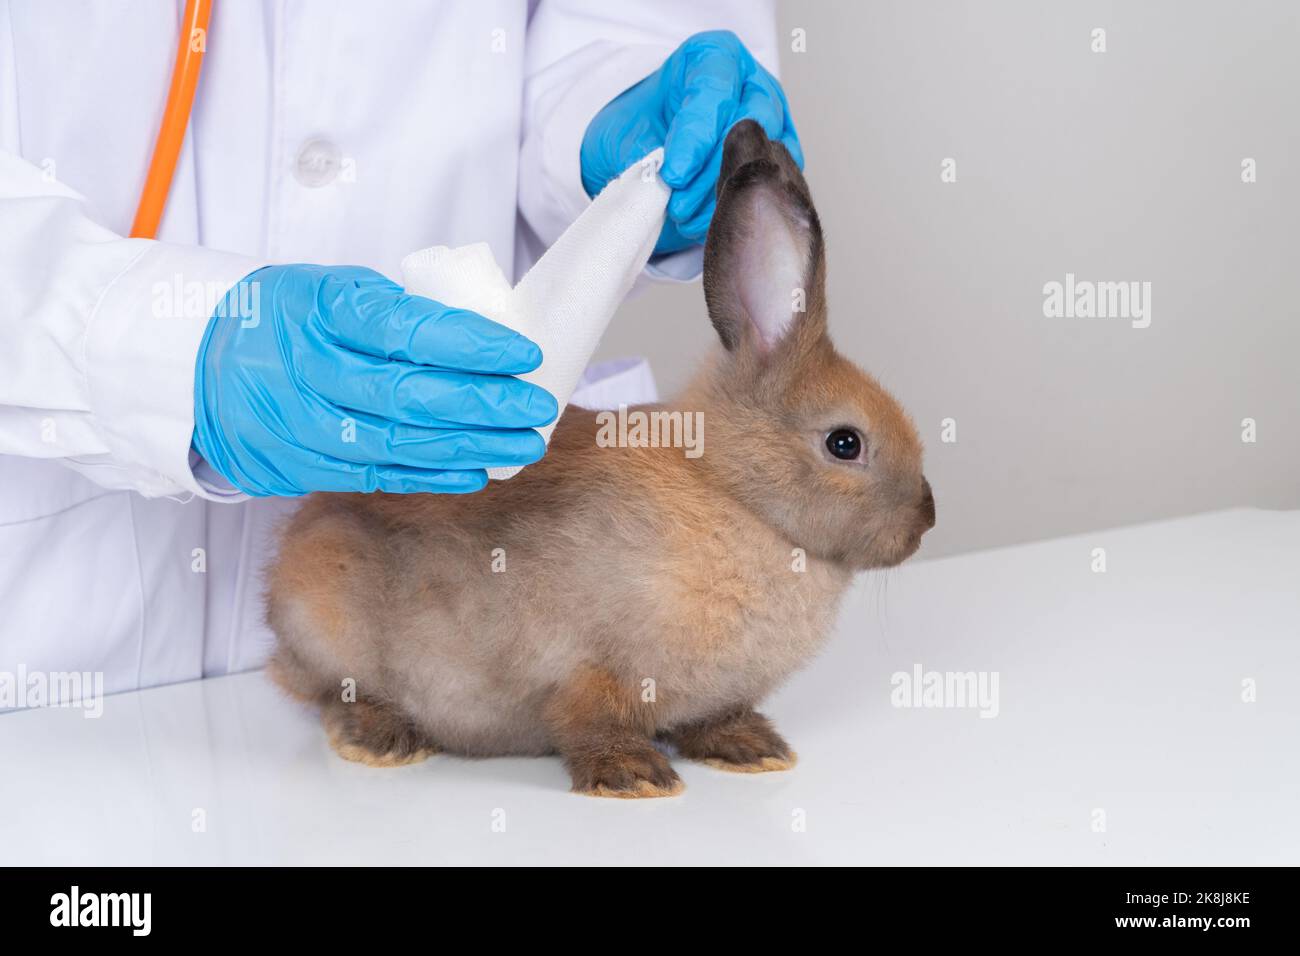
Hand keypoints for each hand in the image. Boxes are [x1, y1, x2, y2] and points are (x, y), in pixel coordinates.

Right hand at [191, 264, 556, 495]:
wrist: (199, 363)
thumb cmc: (287, 318)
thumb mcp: (331, 291)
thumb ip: (396, 315)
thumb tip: (481, 342)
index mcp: (317, 309)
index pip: (403, 330)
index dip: (468, 345)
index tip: (522, 353)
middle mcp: (304, 368)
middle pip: (406, 394)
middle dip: (482, 404)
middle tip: (536, 406)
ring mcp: (297, 423)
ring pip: (396, 442)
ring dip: (468, 447)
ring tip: (522, 444)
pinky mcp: (297, 464)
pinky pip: (374, 474)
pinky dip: (430, 474)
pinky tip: (476, 471)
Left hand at [580, 30, 802, 255]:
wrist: (649, 148)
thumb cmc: (641, 128)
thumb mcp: (626, 131)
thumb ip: (643, 153)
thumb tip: (662, 186)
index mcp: (714, 57)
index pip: (714, 93)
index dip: (695, 138)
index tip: (673, 173)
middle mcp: (752, 84)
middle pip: (748, 125)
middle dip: (710, 171)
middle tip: (677, 202)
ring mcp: (773, 121)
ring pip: (763, 157)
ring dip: (722, 194)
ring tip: (685, 216)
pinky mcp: (781, 159)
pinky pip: (771, 185)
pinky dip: (738, 207)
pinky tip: (708, 221)